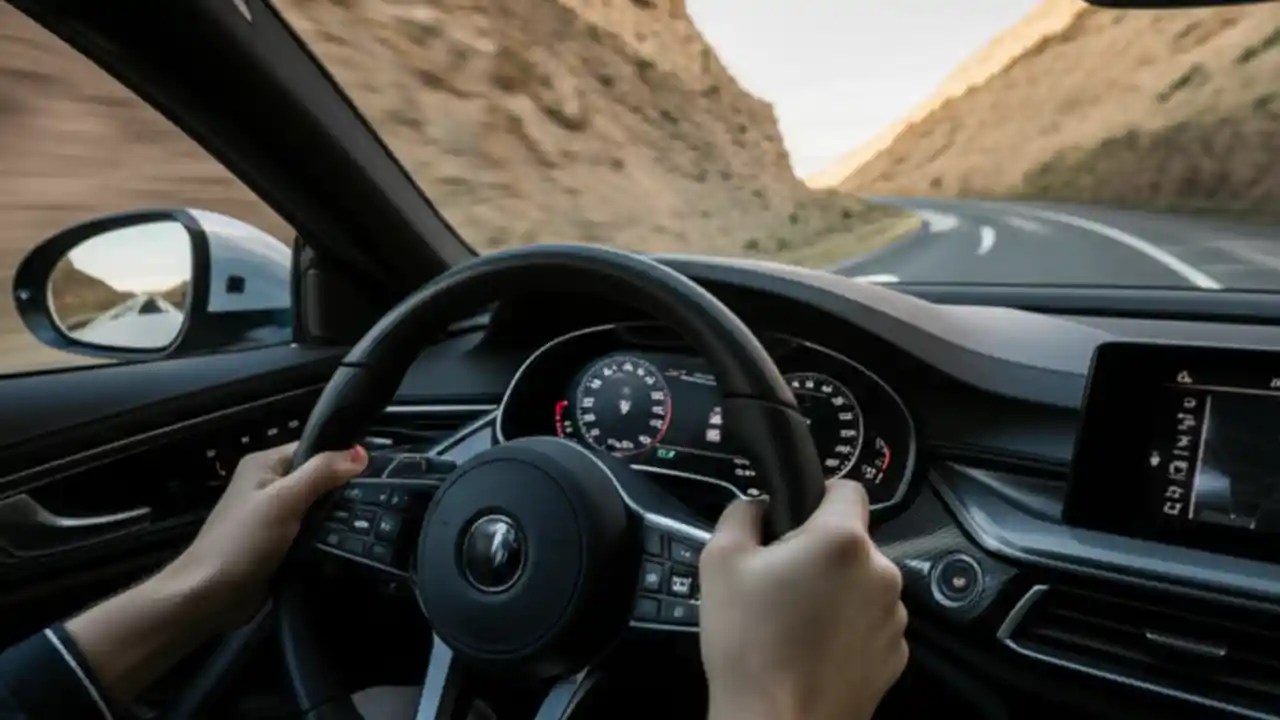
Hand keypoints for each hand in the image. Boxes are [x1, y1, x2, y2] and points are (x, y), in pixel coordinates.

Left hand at [164, 442, 367, 630]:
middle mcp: (269, 485)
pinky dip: (327, 535)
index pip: (312, 448)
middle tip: (379, 500)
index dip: (341, 457)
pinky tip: (351, 540)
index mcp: (265, 464)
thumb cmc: (244, 541)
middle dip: (343, 489)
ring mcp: (274, 516)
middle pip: (317, 477)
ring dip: (338, 515)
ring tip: (373, 521)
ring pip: (317, 507)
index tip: (375, 472)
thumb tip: (362, 452)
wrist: (210, 595)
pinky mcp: (280, 543)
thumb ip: (321, 473)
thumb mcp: (284, 500)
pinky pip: (312, 530)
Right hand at [699, 481, 907, 719]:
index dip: (819, 498)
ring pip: (864, 584)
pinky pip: (871, 624)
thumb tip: (759, 505)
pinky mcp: (896, 656)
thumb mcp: (720, 561)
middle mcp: (882, 573)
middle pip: (853, 542)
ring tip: (796, 623)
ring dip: (838, 592)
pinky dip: (849, 629)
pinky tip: (815, 650)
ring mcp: (895, 618)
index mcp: (843, 540)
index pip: (848, 488)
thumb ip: (742, 514)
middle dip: (822, 553)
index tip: (794, 522)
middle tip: (781, 582)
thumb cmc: (746, 641)